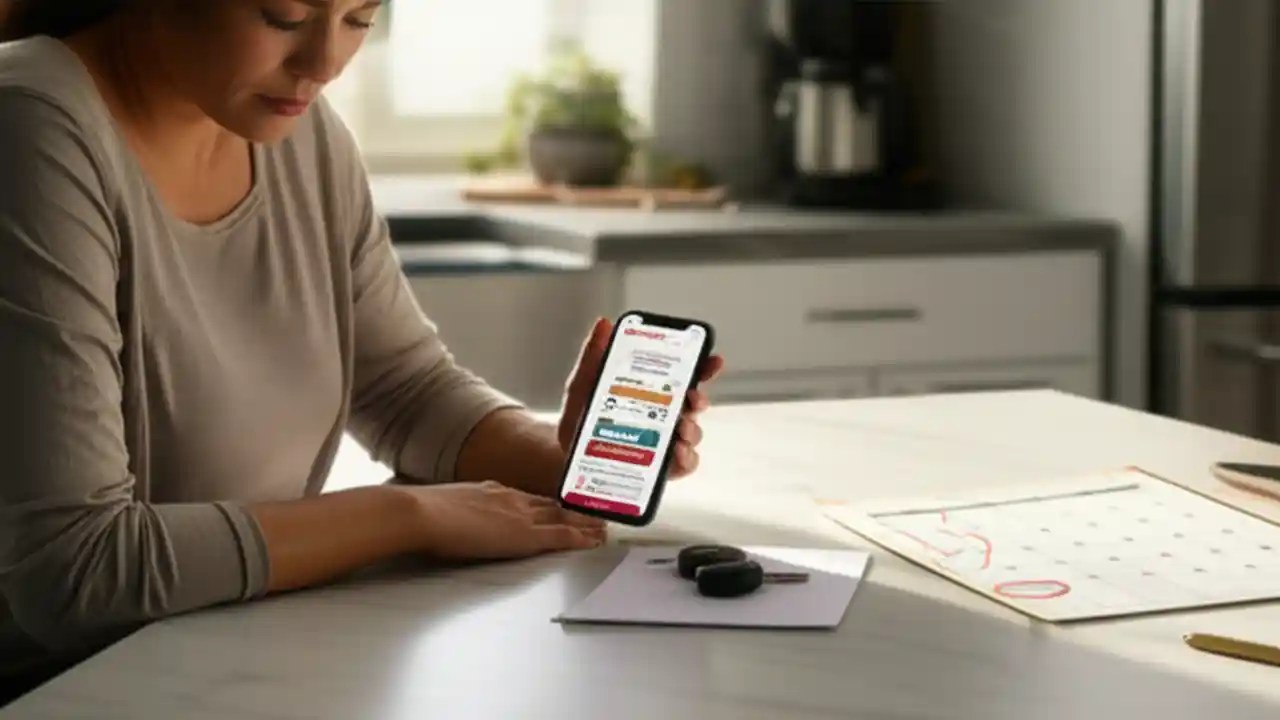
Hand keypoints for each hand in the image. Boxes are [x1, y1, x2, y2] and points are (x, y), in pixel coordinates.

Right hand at [397, 481, 606, 561]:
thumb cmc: (422, 513)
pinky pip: (562, 535)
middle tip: (595, 510)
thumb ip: (458, 511)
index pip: (529, 497)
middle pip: (551, 503)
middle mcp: (511, 498)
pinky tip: (595, 540)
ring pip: (563, 517)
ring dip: (585, 521)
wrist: (420, 512)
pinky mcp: (525, 535)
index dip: (547, 502)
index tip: (561, 503)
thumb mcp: (446, 506)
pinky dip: (581, 538)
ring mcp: (520, 514)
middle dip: (574, 508)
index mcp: (492, 490)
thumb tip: (452, 519)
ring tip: (603, 525)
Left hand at [557, 317, 725, 479]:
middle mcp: (663, 416)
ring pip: (693, 433)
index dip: (704, 367)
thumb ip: (594, 355)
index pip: (684, 377)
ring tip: (680, 428)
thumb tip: (604, 323)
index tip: (713, 360)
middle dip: (700, 399)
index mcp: (651, 392)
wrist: (566, 458)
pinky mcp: (663, 468)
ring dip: (693, 429)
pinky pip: (686, 463)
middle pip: (694, 405)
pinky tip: (677, 451)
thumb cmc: (579, 419)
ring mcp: (666, 442)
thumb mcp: (583, 383)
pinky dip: (687, 457)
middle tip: (693, 398)